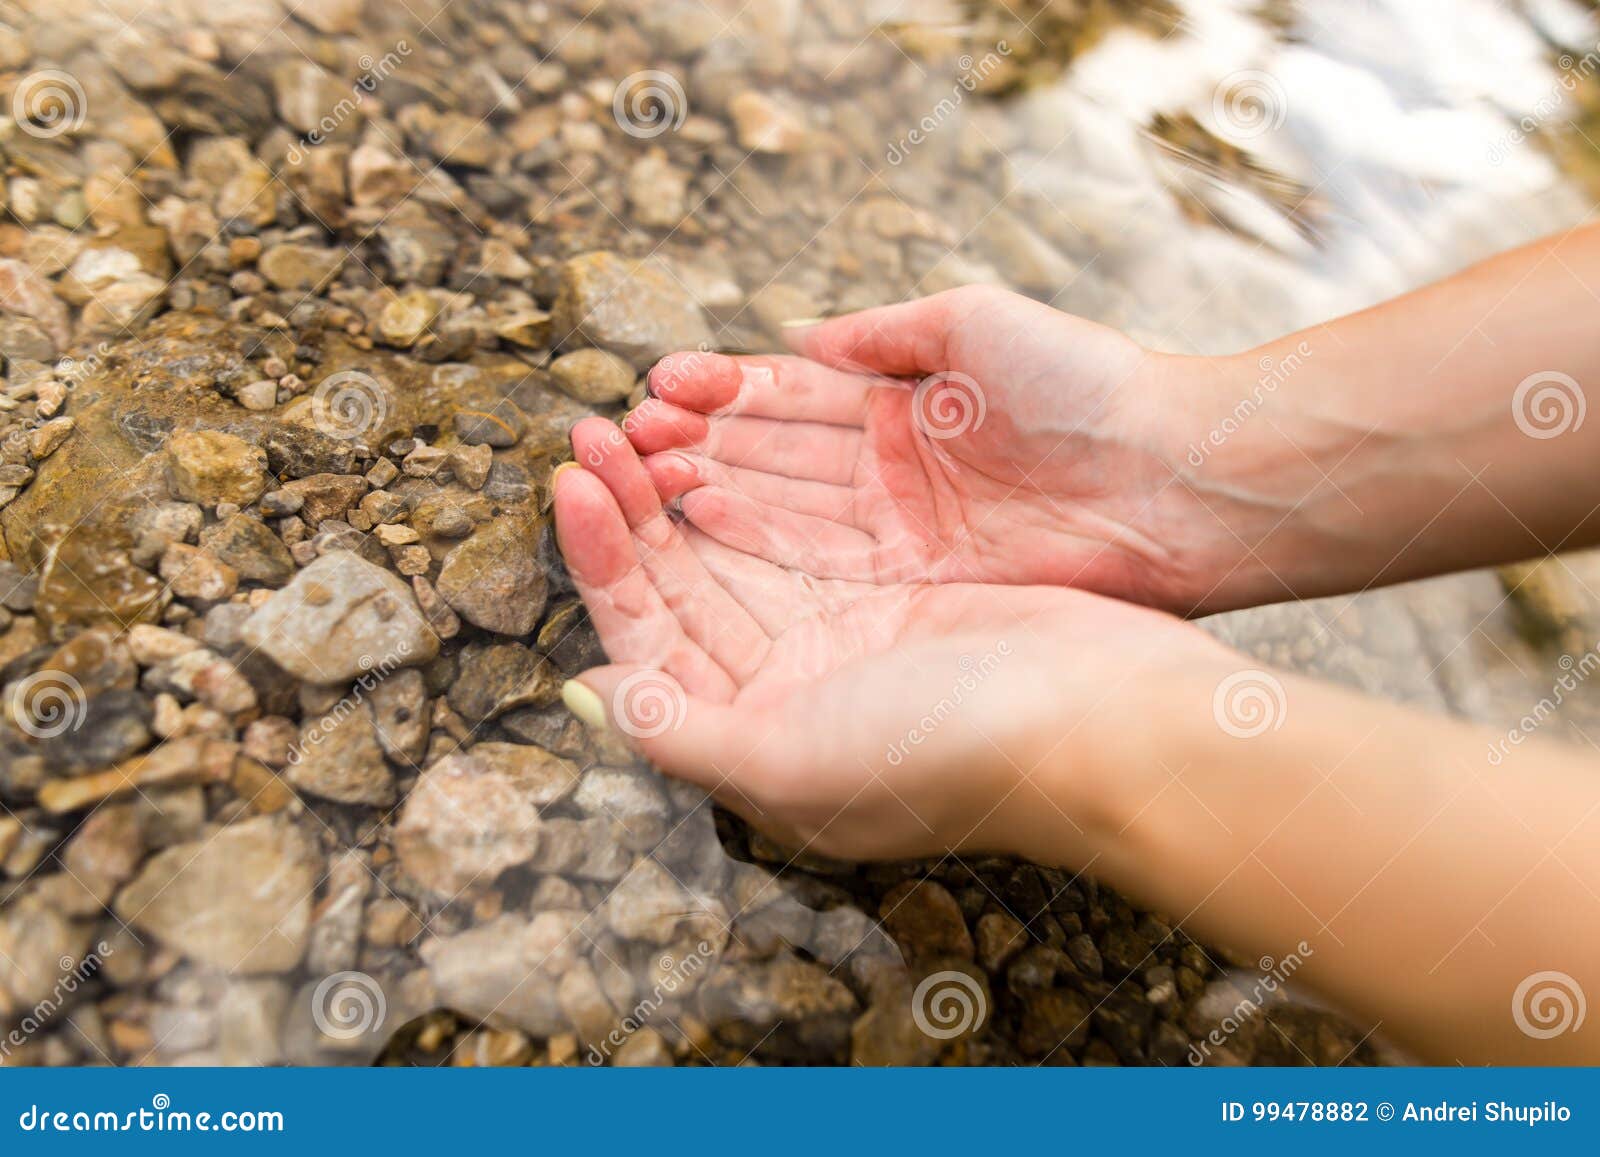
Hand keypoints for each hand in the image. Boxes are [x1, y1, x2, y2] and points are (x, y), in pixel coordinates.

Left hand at [553, 416, 1226, 860]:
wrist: (1110, 724)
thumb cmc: (954, 756)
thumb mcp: (792, 765)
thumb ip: (678, 734)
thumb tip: (581, 694)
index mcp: (754, 740)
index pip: (649, 639)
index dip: (601, 563)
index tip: (568, 482)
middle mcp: (791, 692)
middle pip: (688, 587)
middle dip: (635, 509)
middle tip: (591, 427)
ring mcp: (848, 639)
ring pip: (741, 549)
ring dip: (689, 485)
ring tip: (643, 415)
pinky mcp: (903, 594)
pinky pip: (809, 528)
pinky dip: (768, 483)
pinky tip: (730, 436)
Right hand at [620, 285, 1245, 613]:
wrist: (1170, 479)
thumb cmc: (1087, 385)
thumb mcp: (976, 322)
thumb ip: (883, 333)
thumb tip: (795, 336)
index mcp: (906, 402)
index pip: (794, 397)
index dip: (727, 391)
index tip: (660, 384)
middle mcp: (892, 470)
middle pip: (775, 455)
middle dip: (700, 443)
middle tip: (625, 437)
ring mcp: (899, 529)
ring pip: (784, 507)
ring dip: (712, 490)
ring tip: (642, 475)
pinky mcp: (914, 581)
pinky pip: (820, 558)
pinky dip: (760, 539)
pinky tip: (701, 518)